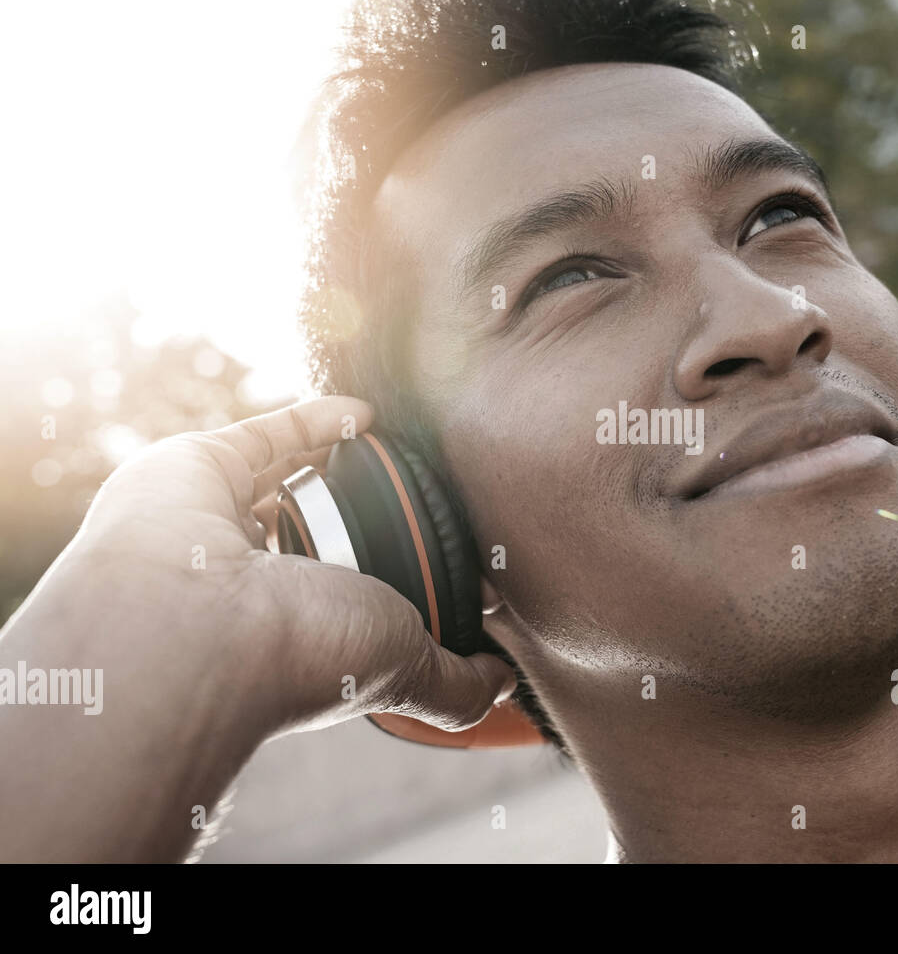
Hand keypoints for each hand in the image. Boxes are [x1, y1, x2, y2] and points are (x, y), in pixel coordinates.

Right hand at [66, 395, 517, 735]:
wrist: (191, 621)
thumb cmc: (295, 653)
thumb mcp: (406, 668)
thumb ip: (457, 684)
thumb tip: (505, 684)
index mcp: (297, 630)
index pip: (351, 598)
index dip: (399, 574)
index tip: (455, 551)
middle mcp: (255, 582)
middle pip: (319, 535)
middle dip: (365, 512)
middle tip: (426, 486)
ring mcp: (223, 524)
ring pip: (285, 481)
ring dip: (336, 461)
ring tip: (395, 443)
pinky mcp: (199, 469)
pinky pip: (261, 435)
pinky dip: (312, 419)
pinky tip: (366, 415)